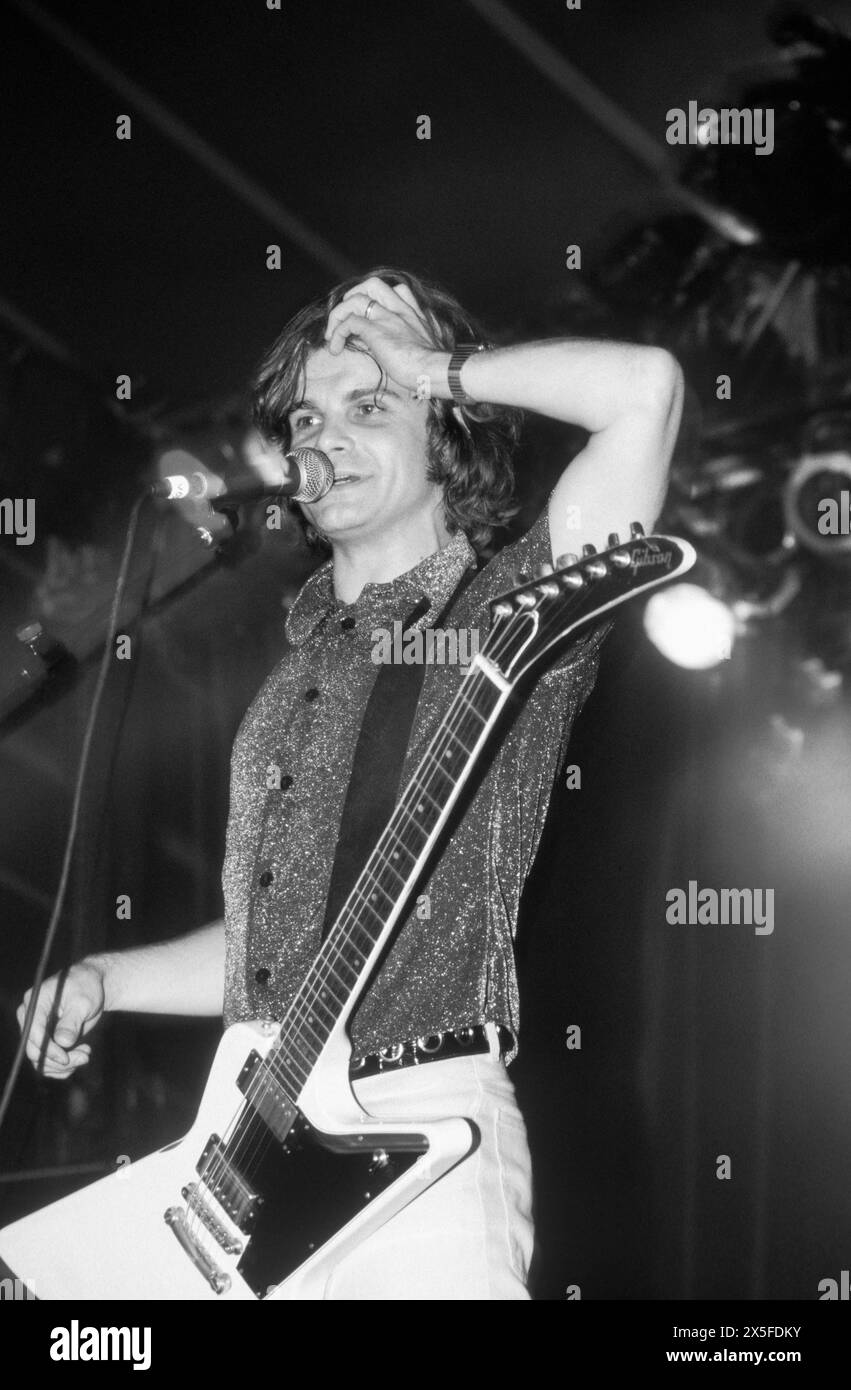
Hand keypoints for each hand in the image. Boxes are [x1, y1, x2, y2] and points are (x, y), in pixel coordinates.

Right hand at [17, 961, 105, 1078]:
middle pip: (34, 1050)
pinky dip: (63, 1067)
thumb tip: (63, 1042)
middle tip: (86, 1057)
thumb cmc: (87, 988)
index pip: (33, 1032)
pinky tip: (81, 1056)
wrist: (92, 986)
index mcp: (35, 1003)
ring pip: (40, 1061)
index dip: (48, 1049)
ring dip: (63, 1066)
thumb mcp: (82, 1001)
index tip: (67, 1058)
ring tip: (86, 1054)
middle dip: (59, 1060)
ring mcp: (37, 1032)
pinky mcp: (45, 1041)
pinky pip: (47, 1063)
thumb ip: (72, 1021)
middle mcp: (31, 1019)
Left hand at [323, 275, 447, 394]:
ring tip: (332, 334)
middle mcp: (401, 310)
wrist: (436, 371)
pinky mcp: (376, 330)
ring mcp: (388, 317)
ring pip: (355, 299)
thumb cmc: (434, 368)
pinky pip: (348, 322)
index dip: (379, 298)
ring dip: (338, 315)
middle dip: (354, 295)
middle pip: (373, 284)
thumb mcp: (426, 351)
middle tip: (346, 315)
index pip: (398, 290)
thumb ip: (413, 344)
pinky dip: (337, 333)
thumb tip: (395, 352)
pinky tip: (335, 348)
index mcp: (414, 314)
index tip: (371, 314)